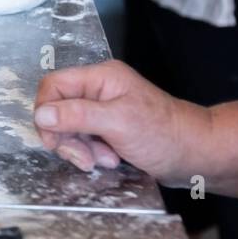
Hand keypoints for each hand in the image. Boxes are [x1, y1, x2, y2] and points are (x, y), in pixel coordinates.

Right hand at [33, 60, 210, 183]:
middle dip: (66, 138)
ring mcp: (103, 111)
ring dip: (80, 149)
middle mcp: (99, 90)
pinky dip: (90, 154)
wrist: (196, 155)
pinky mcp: (107, 129)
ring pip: (68, 129)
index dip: (47, 112)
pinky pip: (83, 141)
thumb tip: (41, 115)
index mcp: (100, 78)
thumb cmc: (165, 134)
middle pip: (57, 110)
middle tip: (84, 157)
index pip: (53, 86)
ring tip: (106, 159)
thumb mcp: (117, 122)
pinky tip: (110, 160)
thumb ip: (77, 115)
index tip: (55, 138)